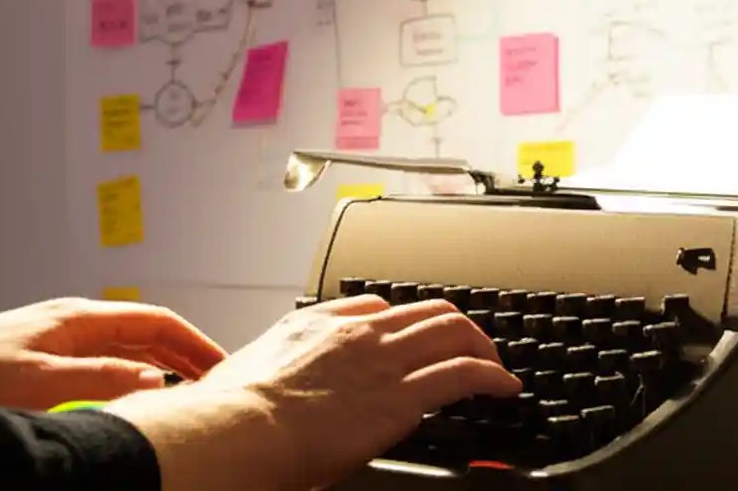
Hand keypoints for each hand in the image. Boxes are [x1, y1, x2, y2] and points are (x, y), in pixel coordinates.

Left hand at [0, 298, 225, 409]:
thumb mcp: (41, 382)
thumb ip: (102, 379)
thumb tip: (156, 380)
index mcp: (81, 317)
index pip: (157, 321)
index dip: (195, 341)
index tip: (224, 363)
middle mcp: (75, 321)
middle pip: (148, 332)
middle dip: (186, 353)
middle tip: (218, 379)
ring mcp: (61, 338)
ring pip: (128, 347)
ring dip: (162, 364)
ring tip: (189, 388)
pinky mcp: (47, 357)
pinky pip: (107, 361)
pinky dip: (134, 374)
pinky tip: (138, 395)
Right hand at [105, 295, 520, 490]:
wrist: (243, 430)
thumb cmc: (232, 413)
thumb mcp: (244, 371)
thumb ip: (270, 368)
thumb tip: (260, 382)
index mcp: (317, 324)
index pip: (377, 307)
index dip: (405, 322)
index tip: (415, 337)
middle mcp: (357, 333)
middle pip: (426, 310)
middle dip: (457, 327)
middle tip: (471, 346)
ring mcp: (383, 360)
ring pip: (453, 332)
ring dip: (482, 347)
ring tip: (496, 366)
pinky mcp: (402, 397)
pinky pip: (464, 373)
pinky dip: (493, 376)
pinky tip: (504, 387)